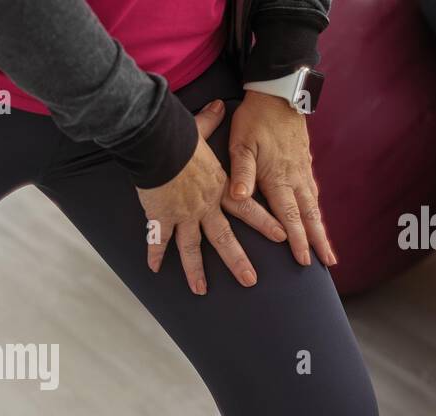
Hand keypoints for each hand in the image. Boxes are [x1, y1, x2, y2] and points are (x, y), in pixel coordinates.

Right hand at [136, 100, 286, 294]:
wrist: (159, 145)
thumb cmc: (180, 137)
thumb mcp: (200, 128)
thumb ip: (211, 120)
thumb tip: (219, 105)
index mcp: (219, 186)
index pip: (247, 208)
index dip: (265, 222)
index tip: (282, 236)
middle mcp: (205, 206)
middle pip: (224, 238)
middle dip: (238, 261)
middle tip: (250, 281)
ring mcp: (184, 215)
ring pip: (192, 248)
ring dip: (196, 271)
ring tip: (201, 290)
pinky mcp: (161, 217)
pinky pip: (158, 240)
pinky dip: (155, 255)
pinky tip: (154, 269)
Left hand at [227, 91, 335, 267]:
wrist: (277, 92)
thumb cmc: (254, 119)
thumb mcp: (241, 144)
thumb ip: (241, 173)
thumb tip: (239, 197)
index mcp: (278, 177)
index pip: (290, 216)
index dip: (297, 240)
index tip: (305, 260)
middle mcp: (295, 177)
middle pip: (309, 216)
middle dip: (318, 241)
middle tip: (327, 263)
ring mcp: (303, 169)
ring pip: (314, 205)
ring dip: (320, 228)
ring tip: (327, 248)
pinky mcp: (304, 162)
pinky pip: (313, 191)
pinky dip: (316, 209)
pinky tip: (316, 217)